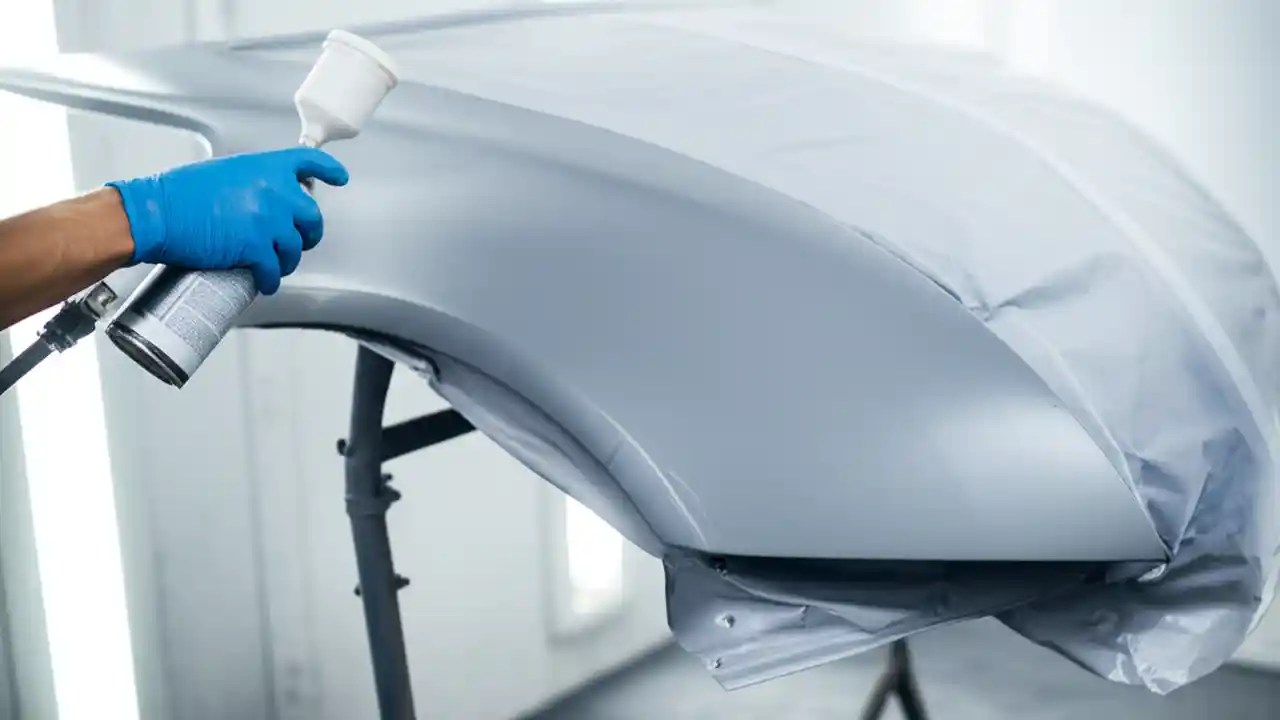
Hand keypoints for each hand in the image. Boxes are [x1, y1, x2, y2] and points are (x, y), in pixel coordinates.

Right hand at [107, 147, 349, 293]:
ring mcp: (267, 220)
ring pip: (294, 249)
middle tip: (299, 242)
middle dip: (308, 234)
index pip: (308, 162)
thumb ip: (253, 183)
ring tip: (275, 266)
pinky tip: (266, 282)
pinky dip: (271, 280)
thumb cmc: (179, 194)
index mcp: (265, 167)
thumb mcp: (224, 174)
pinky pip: (274, 270)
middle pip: (312, 217)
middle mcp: (274, 191)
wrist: (157, 213)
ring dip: (287, 261)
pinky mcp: (255, 247)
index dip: (329, 170)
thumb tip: (265, 200)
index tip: (340, 178)